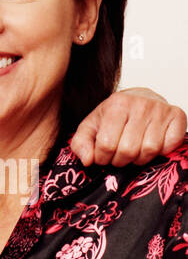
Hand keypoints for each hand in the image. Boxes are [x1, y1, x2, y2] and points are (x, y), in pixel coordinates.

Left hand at [68, 88, 186, 166]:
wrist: (137, 98)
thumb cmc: (113, 116)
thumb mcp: (90, 127)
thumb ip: (80, 144)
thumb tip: (88, 160)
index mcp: (117, 105)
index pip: (106, 145)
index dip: (102, 158)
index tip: (103, 155)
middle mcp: (141, 105)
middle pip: (128, 150)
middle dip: (120, 160)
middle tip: (118, 155)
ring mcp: (161, 110)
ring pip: (149, 150)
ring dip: (139, 158)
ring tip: (134, 150)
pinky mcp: (178, 116)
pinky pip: (169, 146)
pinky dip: (160, 152)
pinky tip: (151, 144)